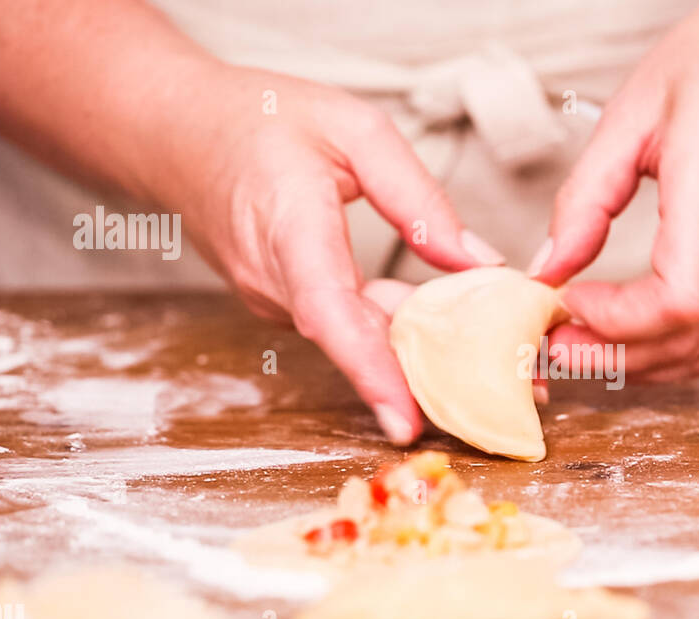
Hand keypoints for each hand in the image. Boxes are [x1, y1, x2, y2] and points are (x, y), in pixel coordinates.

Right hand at [160, 68, 504, 442]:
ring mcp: (277, 300)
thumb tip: (477, 260)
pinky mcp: (288, 303)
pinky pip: (351, 324)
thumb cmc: (257, 117)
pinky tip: (455, 328)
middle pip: (361, 344)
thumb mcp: (352, 129)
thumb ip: (416, 196)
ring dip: (428, 355)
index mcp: (288, 229)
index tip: (407, 420)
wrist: (173, 131)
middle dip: (438, 377)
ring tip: (513, 364)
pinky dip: (401, 330)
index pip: (331, 313)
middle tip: (525, 391)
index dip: (371, 370)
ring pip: (362, 338)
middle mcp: (276, 282)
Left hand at [530, 0, 698, 380]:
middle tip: (560, 344)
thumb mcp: (634, 110)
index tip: (570, 303)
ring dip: (649, 364)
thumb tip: (550, 267)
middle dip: (617, 356)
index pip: (680, 300)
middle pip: (693, 340)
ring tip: (594, 345)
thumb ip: (586, 196)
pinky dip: (684, 346)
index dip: (618, 322)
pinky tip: (643, 330)